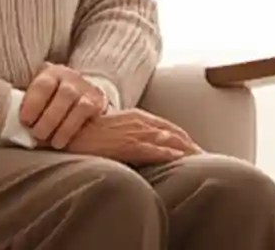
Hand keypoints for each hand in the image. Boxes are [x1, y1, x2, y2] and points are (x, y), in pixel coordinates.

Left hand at [21, 63, 107, 149]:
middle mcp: (70, 77)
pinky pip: (86, 114)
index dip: (34, 102)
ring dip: (62, 125)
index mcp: (51, 73)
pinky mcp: (97, 102)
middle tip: (37, 134)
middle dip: (49, 117)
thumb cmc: (50, 102)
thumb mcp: (38, 98)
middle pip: (64, 94)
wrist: (81, 97)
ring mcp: (86, 89)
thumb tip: (12, 127)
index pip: (43, 84)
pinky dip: (72, 128)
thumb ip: (27, 106)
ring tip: (52, 142)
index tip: (25, 121)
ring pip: (77, 104)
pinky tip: (62, 140)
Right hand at [67, 108, 202, 165]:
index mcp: (138, 116)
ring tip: (199, 158)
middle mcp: (139, 121)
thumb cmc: (89, 131)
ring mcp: (133, 132)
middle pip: (173, 132)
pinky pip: (150, 149)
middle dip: (190, 144)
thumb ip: (132, 131)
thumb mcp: (116, 127)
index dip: (183, 137)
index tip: (195, 147)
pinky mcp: (125, 144)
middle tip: (204, 155)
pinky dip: (166, 152)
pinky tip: (177, 157)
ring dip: (184, 150)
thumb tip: (147, 141)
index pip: (168, 126)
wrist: (69, 130)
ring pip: (166, 140)